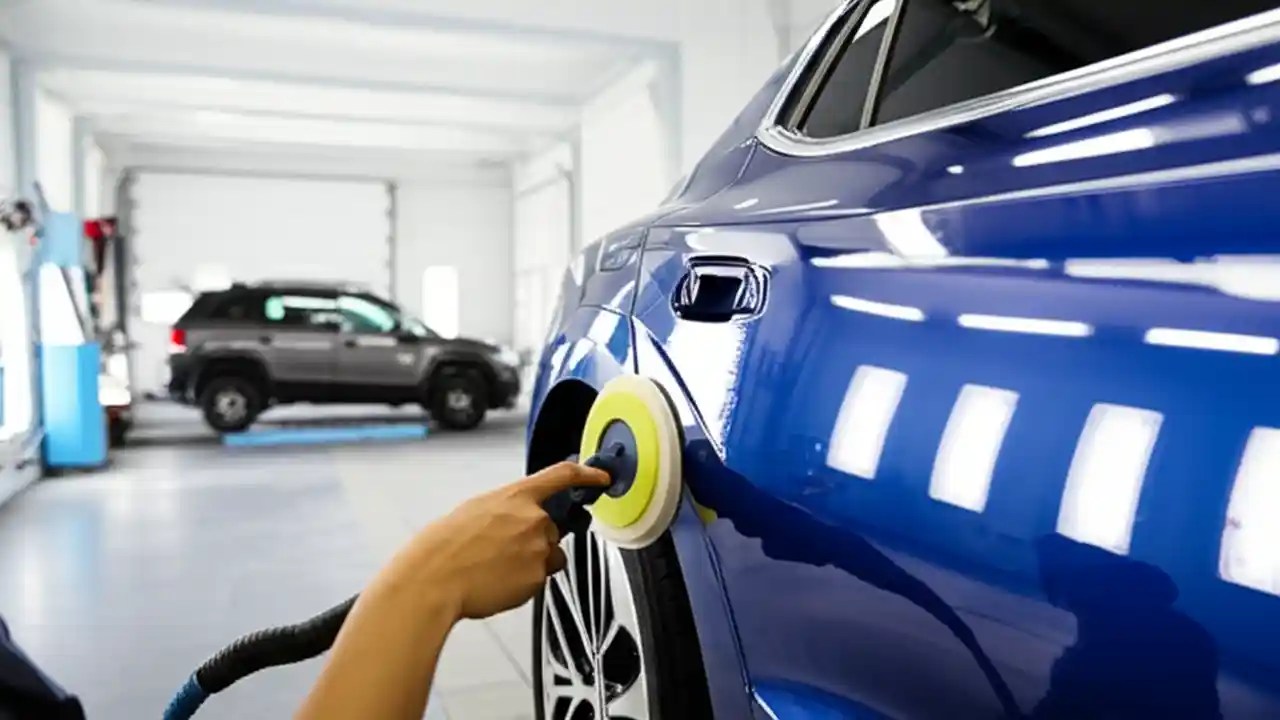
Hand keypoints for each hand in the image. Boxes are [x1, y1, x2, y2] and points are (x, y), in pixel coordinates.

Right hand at [388, 462, 610, 620]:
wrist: (434, 579)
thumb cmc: (445, 546)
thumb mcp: (476, 510)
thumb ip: (507, 509)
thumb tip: (517, 518)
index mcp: (517, 496)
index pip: (562, 475)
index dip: (587, 474)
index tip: (602, 475)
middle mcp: (534, 519)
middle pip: (552, 530)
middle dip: (536, 542)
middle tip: (502, 553)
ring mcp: (538, 548)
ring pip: (549, 557)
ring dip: (532, 563)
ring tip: (496, 569)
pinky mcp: (537, 577)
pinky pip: (538, 580)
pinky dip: (523, 583)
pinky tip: (497, 582)